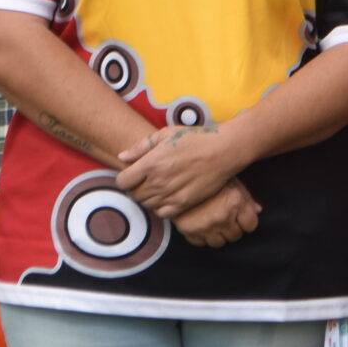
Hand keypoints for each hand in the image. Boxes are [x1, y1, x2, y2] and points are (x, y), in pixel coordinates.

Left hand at [117, 124, 251, 219]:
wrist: (225, 149)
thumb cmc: (196, 138)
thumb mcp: (167, 133)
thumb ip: (141, 146)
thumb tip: (122, 157)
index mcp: (150, 163)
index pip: (123, 181)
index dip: (125, 178)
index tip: (133, 174)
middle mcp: (158, 182)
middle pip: (134, 195)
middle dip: (136, 188)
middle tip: (148, 180)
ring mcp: (171, 194)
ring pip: (147, 204)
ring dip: (148, 197)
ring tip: (159, 186)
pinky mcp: (184, 203)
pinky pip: (162, 213)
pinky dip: (161, 207)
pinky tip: (168, 196)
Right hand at [170, 178, 260, 248]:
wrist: (178, 179)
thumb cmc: (209, 178)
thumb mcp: (232, 182)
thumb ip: (246, 197)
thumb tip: (257, 210)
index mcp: (235, 202)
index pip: (251, 225)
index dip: (247, 221)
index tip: (242, 218)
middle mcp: (222, 217)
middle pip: (235, 236)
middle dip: (233, 228)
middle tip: (226, 218)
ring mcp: (205, 226)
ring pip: (219, 243)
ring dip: (219, 235)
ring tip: (214, 222)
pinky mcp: (189, 232)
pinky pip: (201, 244)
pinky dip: (202, 237)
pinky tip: (202, 225)